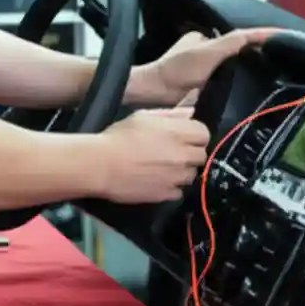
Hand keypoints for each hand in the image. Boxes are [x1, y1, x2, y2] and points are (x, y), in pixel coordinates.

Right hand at [94, 108, 210, 202]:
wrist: (100, 165)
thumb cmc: (118, 136)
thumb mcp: (143, 117)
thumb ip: (171, 114)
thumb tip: (191, 111)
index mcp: (178, 132)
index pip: (204, 133)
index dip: (194, 135)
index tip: (183, 137)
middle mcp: (182, 154)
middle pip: (201, 155)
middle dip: (190, 153)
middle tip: (172, 153)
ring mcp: (176, 176)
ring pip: (192, 174)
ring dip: (182, 171)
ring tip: (164, 168)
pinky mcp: (167, 194)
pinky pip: (179, 191)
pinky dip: (172, 187)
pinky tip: (158, 181)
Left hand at [127, 28, 280, 106]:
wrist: (154, 95)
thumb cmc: (177, 69)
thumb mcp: (208, 51)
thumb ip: (232, 42)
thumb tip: (260, 35)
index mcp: (209, 40)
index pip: (243, 38)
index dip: (264, 40)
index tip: (287, 43)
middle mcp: (208, 54)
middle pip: (240, 55)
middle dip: (259, 59)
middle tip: (285, 65)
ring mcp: (206, 73)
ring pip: (235, 72)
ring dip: (251, 76)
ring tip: (275, 81)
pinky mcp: (205, 91)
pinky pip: (228, 87)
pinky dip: (239, 89)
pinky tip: (250, 96)